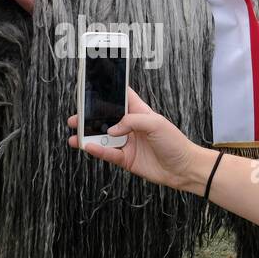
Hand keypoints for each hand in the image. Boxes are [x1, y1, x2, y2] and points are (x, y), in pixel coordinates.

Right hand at [67, 88, 210, 192]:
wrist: (184, 168)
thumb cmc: (175, 142)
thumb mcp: (155, 123)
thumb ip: (131, 122)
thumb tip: (112, 129)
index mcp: (139, 112)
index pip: (121, 98)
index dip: (108, 93)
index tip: (92, 89)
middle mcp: (131, 127)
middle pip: (106, 119)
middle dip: (90, 118)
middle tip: (75, 118)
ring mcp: (127, 143)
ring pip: (104, 137)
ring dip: (89, 136)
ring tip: (75, 135)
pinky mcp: (126, 159)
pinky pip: (108, 154)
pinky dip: (98, 151)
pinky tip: (88, 147)